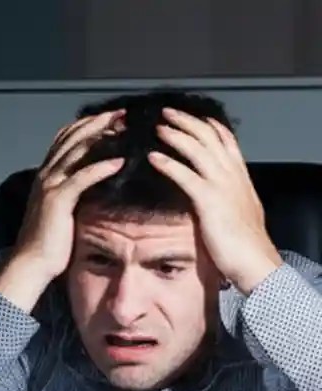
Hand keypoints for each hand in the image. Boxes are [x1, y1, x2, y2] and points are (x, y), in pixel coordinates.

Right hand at [0, 110, 125, 310]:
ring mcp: (49, 186)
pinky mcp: (58, 200)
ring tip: (123, 127)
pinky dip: (101, 167)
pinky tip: (120, 162)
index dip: (86, 125)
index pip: (64, 140)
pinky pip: (82, 177)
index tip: (110, 119)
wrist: (31, 263)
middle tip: (122, 114)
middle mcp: (45, 176)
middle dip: (97, 122)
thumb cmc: (49, 243)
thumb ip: (73, 193)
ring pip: (76, 150)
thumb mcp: (61, 211)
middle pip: (71, 138)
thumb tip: (96, 184)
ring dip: (100, 135)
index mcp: (45, 177)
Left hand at [149, 108, 281, 292]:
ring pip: (197, 150)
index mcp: (239, 176)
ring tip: (158, 128)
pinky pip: (185, 176)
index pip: (226, 140)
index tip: (192, 116)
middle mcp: (232, 175)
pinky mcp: (209, 200)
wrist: (255, 261)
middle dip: (187, 121)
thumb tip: (215, 191)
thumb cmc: (244, 242)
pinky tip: (153, 158)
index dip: (208, 125)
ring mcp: (222, 186)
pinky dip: (168, 164)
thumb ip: (227, 195)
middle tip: (167, 113)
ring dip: (176, 135)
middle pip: (209, 137)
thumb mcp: (240, 210)